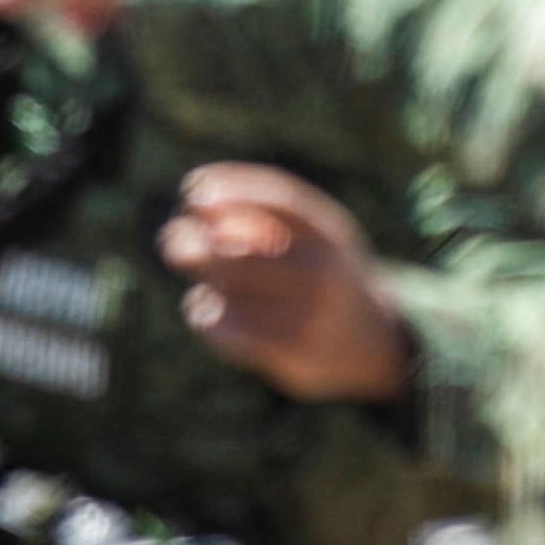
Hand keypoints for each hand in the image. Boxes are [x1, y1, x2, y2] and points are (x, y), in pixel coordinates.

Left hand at [159, 164, 412, 400]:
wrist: (372, 341)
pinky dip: (207, 317)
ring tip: (202, 285)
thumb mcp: (312, 235)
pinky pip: (233, 332)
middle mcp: (325, 271)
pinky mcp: (295, 353)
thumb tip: (194, 199)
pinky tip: (207, 310)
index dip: (232, 190)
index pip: (281, 201)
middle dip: (197, 243)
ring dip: (205, 282)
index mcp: (330, 232)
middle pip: (243, 254)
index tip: (193, 191)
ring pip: (234, 294)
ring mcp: (311, 315)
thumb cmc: (322, 273)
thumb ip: (264, 214)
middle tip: (172, 239)